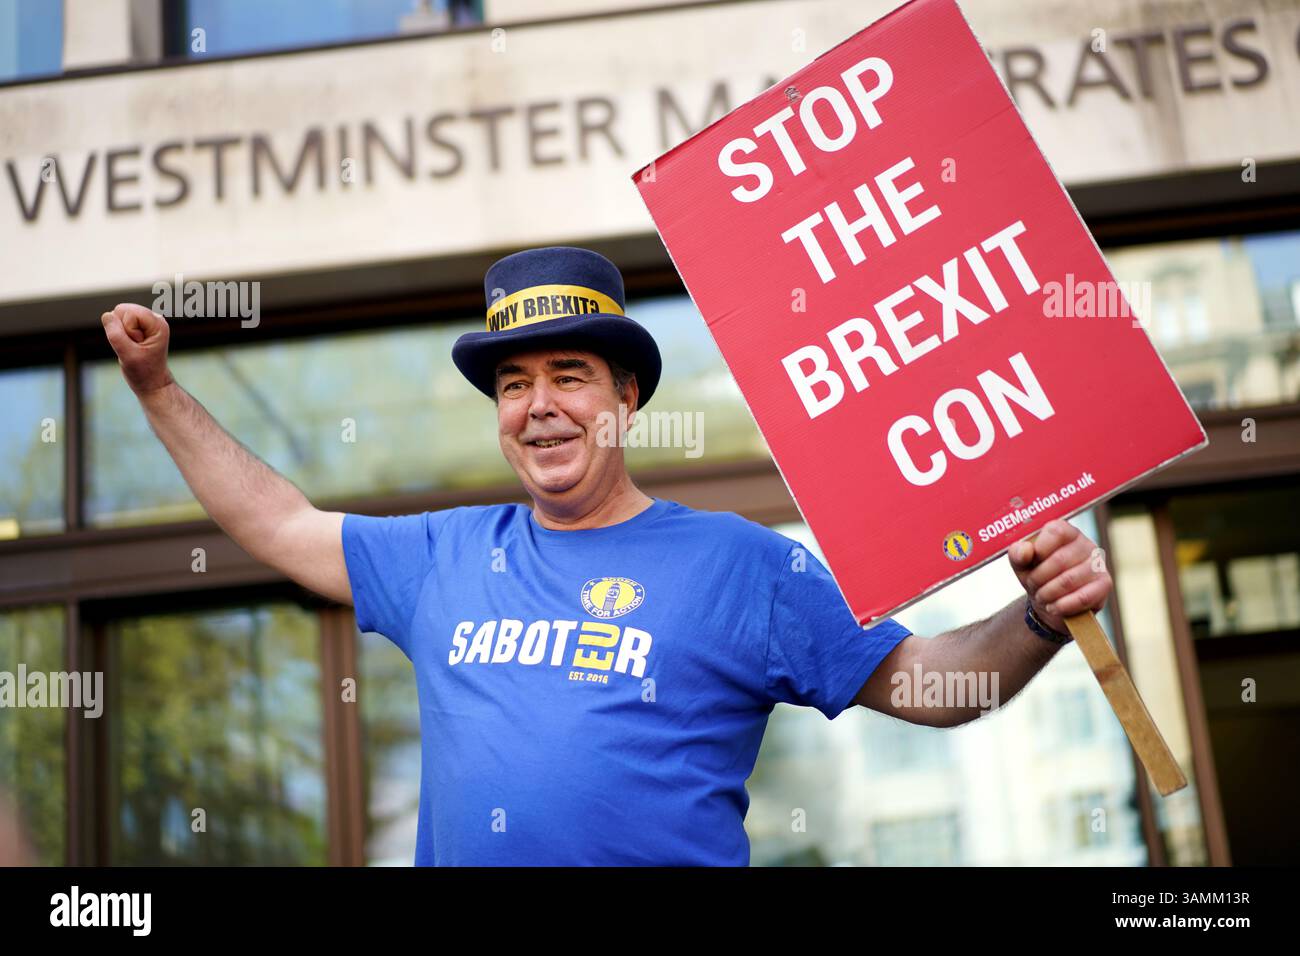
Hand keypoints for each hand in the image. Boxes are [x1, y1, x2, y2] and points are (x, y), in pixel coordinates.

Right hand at [101, 303, 174, 395]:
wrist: (151, 382)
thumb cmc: (143, 371)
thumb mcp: (128, 355)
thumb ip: (116, 335)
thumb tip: (107, 315)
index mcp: (158, 324)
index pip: (129, 312)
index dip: (127, 330)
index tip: (137, 345)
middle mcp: (154, 318)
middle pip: (122, 310)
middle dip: (122, 329)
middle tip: (134, 346)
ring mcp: (146, 321)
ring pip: (117, 315)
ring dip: (120, 332)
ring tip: (132, 346)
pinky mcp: (138, 325)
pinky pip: (117, 322)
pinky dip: (119, 334)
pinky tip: (130, 344)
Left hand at [1008, 519, 1112, 633]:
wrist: (1052, 602)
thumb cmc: (1037, 575)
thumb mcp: (1022, 565)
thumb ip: (1017, 554)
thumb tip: (1025, 550)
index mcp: (1066, 531)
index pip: (1056, 531)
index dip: (1039, 549)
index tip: (1031, 563)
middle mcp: (1085, 544)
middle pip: (1059, 560)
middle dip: (1038, 578)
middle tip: (1033, 586)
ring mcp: (1098, 564)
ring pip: (1068, 580)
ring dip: (1048, 593)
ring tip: (1041, 597)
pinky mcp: (1104, 584)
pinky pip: (1083, 597)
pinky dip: (1062, 606)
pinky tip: (1053, 608)